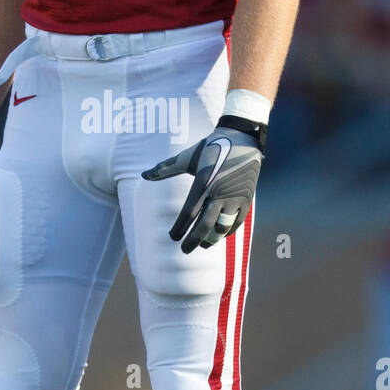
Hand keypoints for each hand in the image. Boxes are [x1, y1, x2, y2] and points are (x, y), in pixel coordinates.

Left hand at [141, 115, 265, 253]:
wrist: (242, 139)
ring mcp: (235, 197)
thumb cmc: (211, 147)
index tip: (172, 237)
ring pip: (222, 227)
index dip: (179, 228)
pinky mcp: (246, 199)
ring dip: (211, 239)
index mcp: (203, 182)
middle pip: (204, 225)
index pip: (188, 213)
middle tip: (184, 250)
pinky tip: (218, 235)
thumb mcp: (187, 157)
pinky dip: (226, 232)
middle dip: (193, 241)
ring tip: (203, 245)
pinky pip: (236, 222)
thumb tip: (143, 175)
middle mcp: (219, 192)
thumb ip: (165, 168)